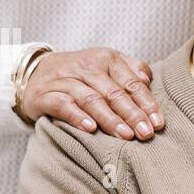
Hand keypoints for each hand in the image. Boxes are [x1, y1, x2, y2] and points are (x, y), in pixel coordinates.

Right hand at [22, 47, 163, 140]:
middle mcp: (86, 66)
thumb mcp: (107, 66)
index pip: (131, 83)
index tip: (158, 123)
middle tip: (146, 133)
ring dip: (110, 119)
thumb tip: (148, 79)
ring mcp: (64, 79)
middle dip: (133, 114)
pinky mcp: (45, 94)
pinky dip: (77, 116)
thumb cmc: (81, 74)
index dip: (147, 103)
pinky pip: (63, 104)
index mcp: (106, 58)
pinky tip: (90, 128)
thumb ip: (130, 70)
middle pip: (114, 92)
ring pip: (91, 99)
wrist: (34, 72)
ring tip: (125, 135)